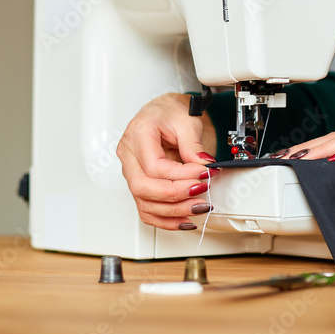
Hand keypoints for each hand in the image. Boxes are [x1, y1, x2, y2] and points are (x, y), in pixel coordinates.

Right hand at [116, 93, 218, 229]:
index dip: (181, 175)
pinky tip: (184, 221)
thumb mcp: (187, 120)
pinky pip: (147, 209)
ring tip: (199, 207)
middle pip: (143, 187)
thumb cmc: (171, 113)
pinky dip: (165, 220)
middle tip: (201, 192)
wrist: (166, 113)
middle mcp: (129, 155)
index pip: (154, 166)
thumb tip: (203, 166)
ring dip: (173, 212)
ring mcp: (132, 172)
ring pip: (144, 203)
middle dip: (175, 196)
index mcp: (138, 135)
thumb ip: (194, 144)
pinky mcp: (140, 184)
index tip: (204, 174)